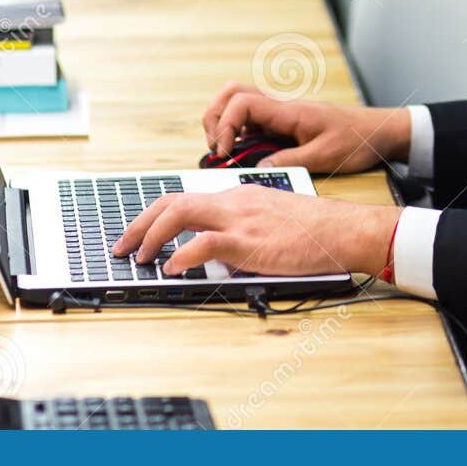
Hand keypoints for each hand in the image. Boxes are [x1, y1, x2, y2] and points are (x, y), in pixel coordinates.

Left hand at [111, 185, 399, 276]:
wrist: (343, 229)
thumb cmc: (316, 230)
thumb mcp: (270, 224)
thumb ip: (241, 234)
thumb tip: (218, 257)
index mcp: (237, 197)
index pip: (184, 197)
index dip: (154, 215)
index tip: (138, 233)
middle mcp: (233, 202)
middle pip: (172, 201)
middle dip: (140, 223)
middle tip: (123, 246)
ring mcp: (240, 219)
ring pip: (180, 214)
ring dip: (151, 236)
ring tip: (138, 257)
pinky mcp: (249, 241)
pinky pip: (205, 243)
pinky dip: (182, 255)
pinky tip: (172, 268)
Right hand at [202, 82, 411, 174]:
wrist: (378, 130)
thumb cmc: (357, 140)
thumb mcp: (325, 156)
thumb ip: (291, 162)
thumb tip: (260, 169)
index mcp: (289, 111)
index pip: (242, 102)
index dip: (225, 125)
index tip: (225, 153)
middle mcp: (280, 107)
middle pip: (231, 93)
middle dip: (214, 117)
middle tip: (217, 148)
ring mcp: (280, 114)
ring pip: (237, 103)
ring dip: (223, 123)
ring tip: (225, 152)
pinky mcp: (282, 123)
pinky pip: (250, 120)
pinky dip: (237, 132)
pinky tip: (241, 154)